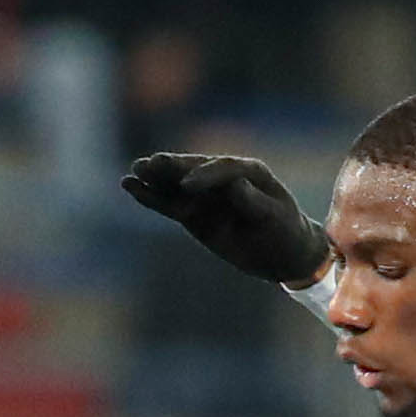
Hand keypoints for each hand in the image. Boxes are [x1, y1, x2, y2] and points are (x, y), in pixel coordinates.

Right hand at [121, 153, 331, 287]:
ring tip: (134, 171)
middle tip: (150, 163)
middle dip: (172, 168)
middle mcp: (224, 178)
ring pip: (176, 185)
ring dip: (155, 178)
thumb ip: (252, 201)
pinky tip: (131, 186)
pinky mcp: (193, 213)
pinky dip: (151, 197)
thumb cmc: (284, 232)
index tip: (186, 186)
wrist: (282, 253)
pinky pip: (169, 204)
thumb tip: (233, 185)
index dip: (204, 176)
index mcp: (249, 172)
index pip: (222, 169)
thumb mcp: (274, 217)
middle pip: (193, 169)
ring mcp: (206, 195)